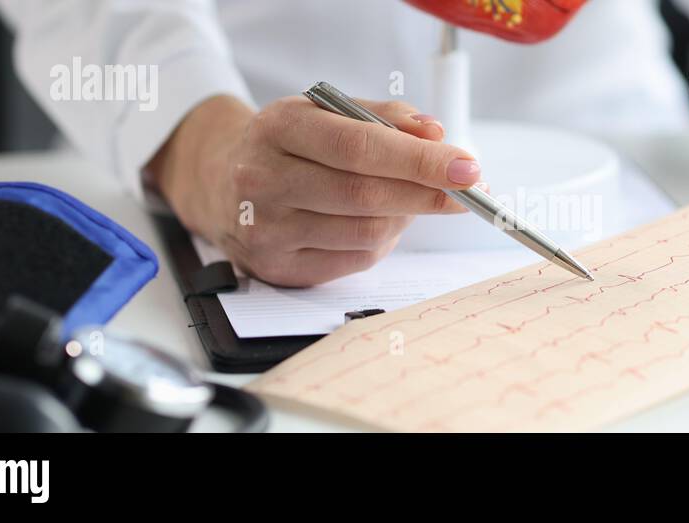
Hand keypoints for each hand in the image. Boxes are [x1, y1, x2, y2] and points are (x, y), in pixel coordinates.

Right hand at [148, 95, 480, 286]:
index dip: (420, 161)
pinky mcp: (276, 268)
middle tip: (467, 193)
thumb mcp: (327, 112)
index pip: (360, 147)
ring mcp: (266, 229)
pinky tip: (378, 223)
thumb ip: (384, 118)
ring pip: (365, 233)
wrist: (221, 178)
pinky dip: (380, 242)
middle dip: (427, 195)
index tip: (467, 168)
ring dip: (405, 219)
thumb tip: (436, 136)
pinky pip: (353, 261)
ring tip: (411, 200)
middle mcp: (264, 179)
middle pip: (365, 196)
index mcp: (278, 128)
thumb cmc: (288, 143)